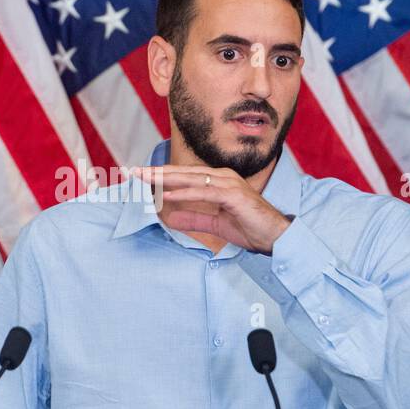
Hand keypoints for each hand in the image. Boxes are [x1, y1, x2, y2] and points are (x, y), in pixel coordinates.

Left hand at [134, 165, 290, 254]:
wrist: (275, 237)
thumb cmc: (250, 228)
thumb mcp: (215, 224)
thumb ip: (194, 218)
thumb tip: (170, 219)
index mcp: (218, 181)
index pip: (185, 176)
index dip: (162, 176)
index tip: (141, 176)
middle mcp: (222, 177)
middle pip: (183, 172)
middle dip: (157, 172)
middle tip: (134, 171)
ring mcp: (228, 184)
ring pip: (191, 178)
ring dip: (166, 178)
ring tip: (145, 178)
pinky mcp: (233, 195)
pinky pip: (204, 193)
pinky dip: (185, 193)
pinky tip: (168, 195)